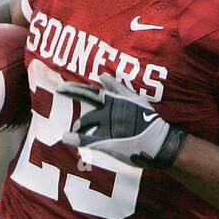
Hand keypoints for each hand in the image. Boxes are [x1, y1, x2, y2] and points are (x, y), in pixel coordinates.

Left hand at [57, 73, 187, 167]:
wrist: (159, 143)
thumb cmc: (148, 121)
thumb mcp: (135, 100)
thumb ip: (118, 88)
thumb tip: (103, 76)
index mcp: (115, 102)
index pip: (90, 93)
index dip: (74, 90)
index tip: (61, 88)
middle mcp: (109, 112)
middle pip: (87, 110)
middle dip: (73, 103)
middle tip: (60, 96)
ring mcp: (107, 128)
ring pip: (87, 125)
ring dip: (80, 127)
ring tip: (77, 130)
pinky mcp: (107, 142)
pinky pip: (87, 140)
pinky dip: (75, 138)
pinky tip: (65, 137)